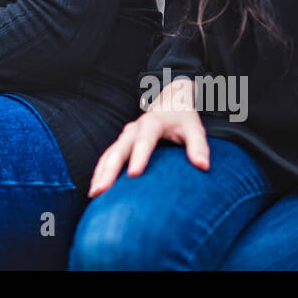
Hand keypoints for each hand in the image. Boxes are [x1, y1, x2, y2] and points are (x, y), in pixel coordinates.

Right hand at [87, 77, 207, 197]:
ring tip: (95, 194)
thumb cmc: (183, 120)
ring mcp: (125, 136)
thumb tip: (203, 166)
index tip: (134, 175)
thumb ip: (198, 145)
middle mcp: (134, 129)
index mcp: (152, 122)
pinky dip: (100, 172)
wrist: (170, 104)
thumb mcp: (194, 128)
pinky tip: (96, 188)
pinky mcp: (121, 144)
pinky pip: (107, 158)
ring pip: (109, 154)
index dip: (139, 156)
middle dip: (109, 170)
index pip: (145, 139)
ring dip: (100, 173)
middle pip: (119, 149)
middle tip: (102, 190)